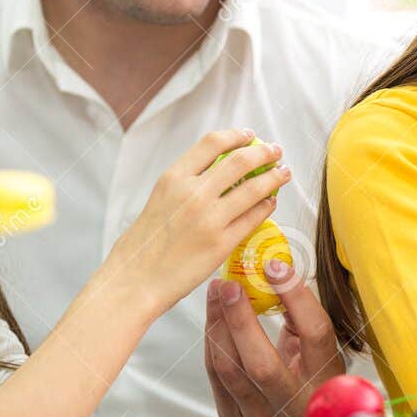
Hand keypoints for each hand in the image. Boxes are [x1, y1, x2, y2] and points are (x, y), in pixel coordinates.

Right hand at [104, 129, 289, 312]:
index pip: (212, 143)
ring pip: (254, 188)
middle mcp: (193, 193)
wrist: (133, 281)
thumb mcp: (159, 199)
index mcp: (173, 178)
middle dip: (264, 152)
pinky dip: (266, 206)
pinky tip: (270, 203)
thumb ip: (185, 183)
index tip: (249, 135)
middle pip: (241, 160)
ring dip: (275, 177)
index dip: (236, 135)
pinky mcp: (221, 244)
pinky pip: (253, 218)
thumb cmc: (142, 244)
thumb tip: (215, 172)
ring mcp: (209, 219)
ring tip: (283, 173)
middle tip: (275, 151)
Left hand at [205, 263, 346, 416]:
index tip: (274, 266)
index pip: (315, 334)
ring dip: (218, 325)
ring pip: (229, 368)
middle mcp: (294, 405)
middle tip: (230, 284)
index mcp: (325, 379)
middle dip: (240, 317)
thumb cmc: (313, 384)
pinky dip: (212, 342)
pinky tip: (214, 318)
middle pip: (261, 362)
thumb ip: (303, 320)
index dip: (295, 296)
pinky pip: (216, 376)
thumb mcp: (321, 354)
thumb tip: (276, 273)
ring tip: (217, 293)